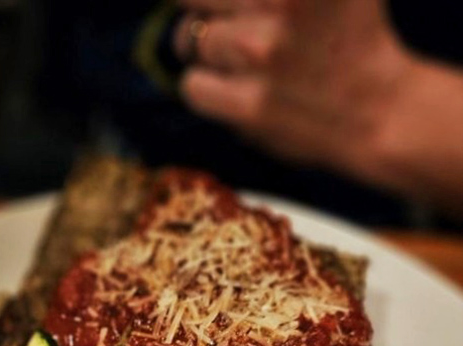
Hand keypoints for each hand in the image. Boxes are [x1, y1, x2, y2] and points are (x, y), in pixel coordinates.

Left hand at [173, 0, 462, 212]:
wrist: (380, 110)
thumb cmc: (353, 40)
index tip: (220, 6)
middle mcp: (278, 0)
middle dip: (203, 12)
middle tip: (228, 30)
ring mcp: (262, 51)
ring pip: (189, 40)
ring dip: (207, 54)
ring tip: (241, 65)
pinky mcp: (251, 101)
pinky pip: (193, 87)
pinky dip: (204, 90)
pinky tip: (231, 91)